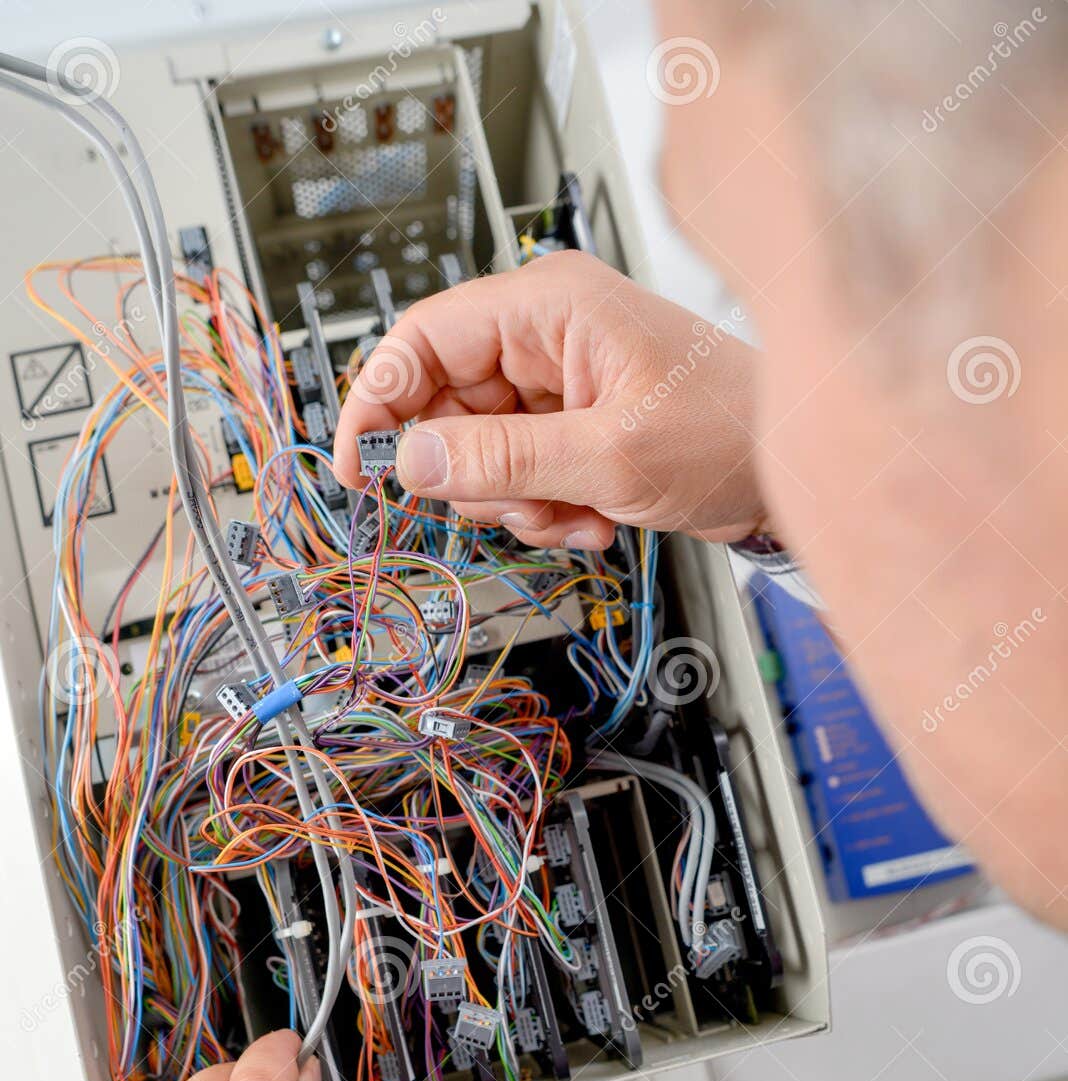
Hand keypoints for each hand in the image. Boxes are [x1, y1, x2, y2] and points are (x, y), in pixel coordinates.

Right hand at [334, 250, 764, 548]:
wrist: (796, 469)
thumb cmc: (731, 433)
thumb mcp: (608, 457)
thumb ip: (501, 460)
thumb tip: (410, 461)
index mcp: (548, 306)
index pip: (420, 340)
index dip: (379, 405)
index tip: (360, 471)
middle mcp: (546, 334)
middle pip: (446, 407)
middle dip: (477, 476)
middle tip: (520, 507)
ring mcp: (559, 381)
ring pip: (480, 453)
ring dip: (519, 503)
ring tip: (579, 512)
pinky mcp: (574, 424)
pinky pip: (520, 474)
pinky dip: (548, 509)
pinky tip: (598, 516)